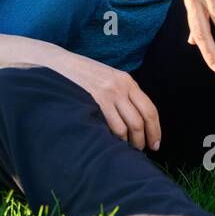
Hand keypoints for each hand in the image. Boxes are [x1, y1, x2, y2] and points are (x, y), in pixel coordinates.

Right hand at [26, 44, 160, 150]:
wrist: (59, 64)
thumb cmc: (84, 74)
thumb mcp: (109, 77)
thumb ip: (123, 93)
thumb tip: (137, 119)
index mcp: (127, 81)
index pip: (150, 109)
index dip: (155, 130)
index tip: (155, 144)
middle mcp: (120, 87)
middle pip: (140, 121)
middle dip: (143, 140)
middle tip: (141, 151)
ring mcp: (107, 94)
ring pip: (126, 127)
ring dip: (128, 143)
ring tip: (125, 150)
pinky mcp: (93, 102)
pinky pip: (110, 127)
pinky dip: (114, 139)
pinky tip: (111, 143)